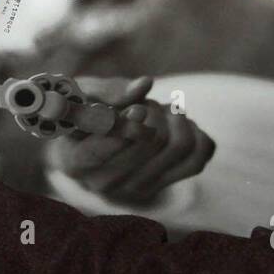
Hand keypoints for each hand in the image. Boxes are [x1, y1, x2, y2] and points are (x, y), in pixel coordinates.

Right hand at [46, 76, 215, 202]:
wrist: (96, 141)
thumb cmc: (85, 109)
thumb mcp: (83, 92)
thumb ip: (107, 89)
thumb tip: (145, 85)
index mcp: (74, 162)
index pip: (103, 151)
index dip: (128, 128)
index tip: (140, 109)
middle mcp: (103, 183)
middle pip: (150, 141)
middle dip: (152, 111)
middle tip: (143, 105)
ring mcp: (134, 189)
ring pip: (178, 146)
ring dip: (173, 117)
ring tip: (158, 112)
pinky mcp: (162, 186)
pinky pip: (199, 157)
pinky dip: (195, 131)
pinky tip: (176, 125)